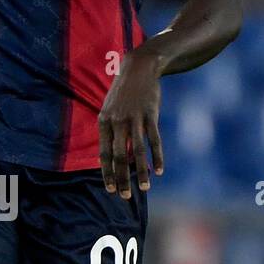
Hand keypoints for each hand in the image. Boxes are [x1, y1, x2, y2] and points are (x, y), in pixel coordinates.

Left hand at [98, 49, 163, 198]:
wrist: (139, 67)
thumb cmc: (124, 93)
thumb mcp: (110, 110)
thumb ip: (111, 133)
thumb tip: (110, 160)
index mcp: (104, 122)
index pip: (104, 153)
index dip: (107, 173)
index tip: (111, 189)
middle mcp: (117, 121)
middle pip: (119, 156)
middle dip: (122, 178)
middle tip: (125, 196)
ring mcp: (134, 118)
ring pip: (137, 151)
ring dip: (140, 172)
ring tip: (144, 188)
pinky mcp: (150, 114)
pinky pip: (154, 140)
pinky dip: (157, 156)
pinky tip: (159, 170)